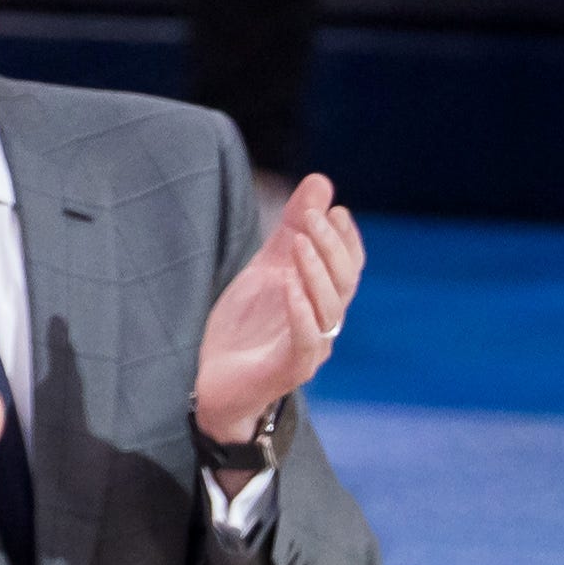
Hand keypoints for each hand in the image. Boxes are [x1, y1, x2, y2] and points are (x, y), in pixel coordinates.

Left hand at [195, 174, 363, 446]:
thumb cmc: (247, 327)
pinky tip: (288, 286)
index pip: (350, 267)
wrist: (214, 382)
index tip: (334, 209)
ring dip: (316, 272)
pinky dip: (301, 312)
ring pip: (329, 309)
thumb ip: (292, 228)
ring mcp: (310, 350)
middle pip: (344, 282)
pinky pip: (306, 341)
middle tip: (313, 216)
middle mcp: (325, 324)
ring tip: (298, 242)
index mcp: (322, 300)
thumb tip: (321, 182)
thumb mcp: (268, 267)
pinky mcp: (289, 371)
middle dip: (330, 246)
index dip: (346, 239)